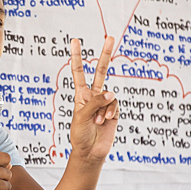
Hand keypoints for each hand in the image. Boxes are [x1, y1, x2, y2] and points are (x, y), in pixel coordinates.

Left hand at [68, 36, 118, 163]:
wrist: (90, 152)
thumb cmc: (80, 134)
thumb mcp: (81, 116)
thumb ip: (95, 102)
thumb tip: (111, 93)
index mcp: (81, 94)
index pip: (79, 71)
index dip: (77, 56)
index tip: (75, 41)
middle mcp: (94, 96)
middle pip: (101, 71)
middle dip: (105, 55)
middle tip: (110, 37)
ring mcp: (105, 103)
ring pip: (109, 95)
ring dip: (103, 108)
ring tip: (97, 121)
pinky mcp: (114, 112)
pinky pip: (115, 105)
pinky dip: (110, 112)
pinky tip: (105, 121)